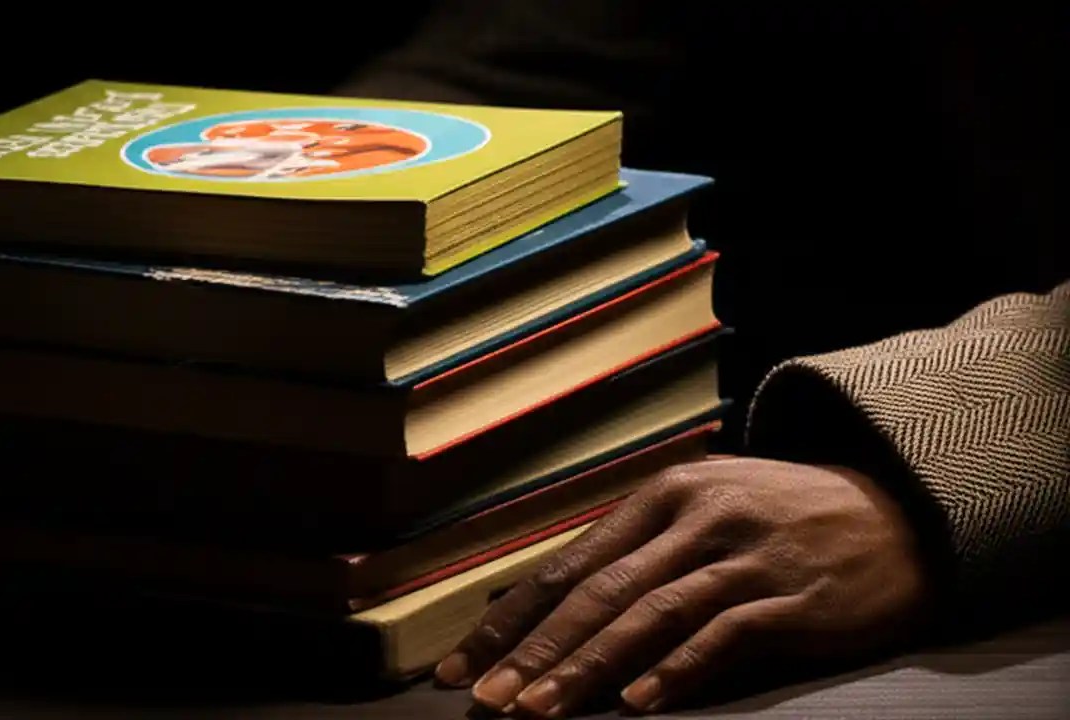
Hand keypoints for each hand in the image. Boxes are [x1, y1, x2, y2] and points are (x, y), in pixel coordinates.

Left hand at [433, 457, 930, 716]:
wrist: (896, 513)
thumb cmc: (781, 518)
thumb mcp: (703, 510)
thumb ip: (636, 551)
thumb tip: (551, 603)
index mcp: (663, 494)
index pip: (568, 564)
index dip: (511, 619)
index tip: (461, 665)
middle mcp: (696, 516)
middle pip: (598, 591)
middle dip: (534, 651)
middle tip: (484, 700)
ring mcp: (744, 555)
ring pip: (648, 614)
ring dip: (587, 667)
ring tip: (539, 711)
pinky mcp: (790, 596)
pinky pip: (722, 636)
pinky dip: (676, 671)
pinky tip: (638, 706)